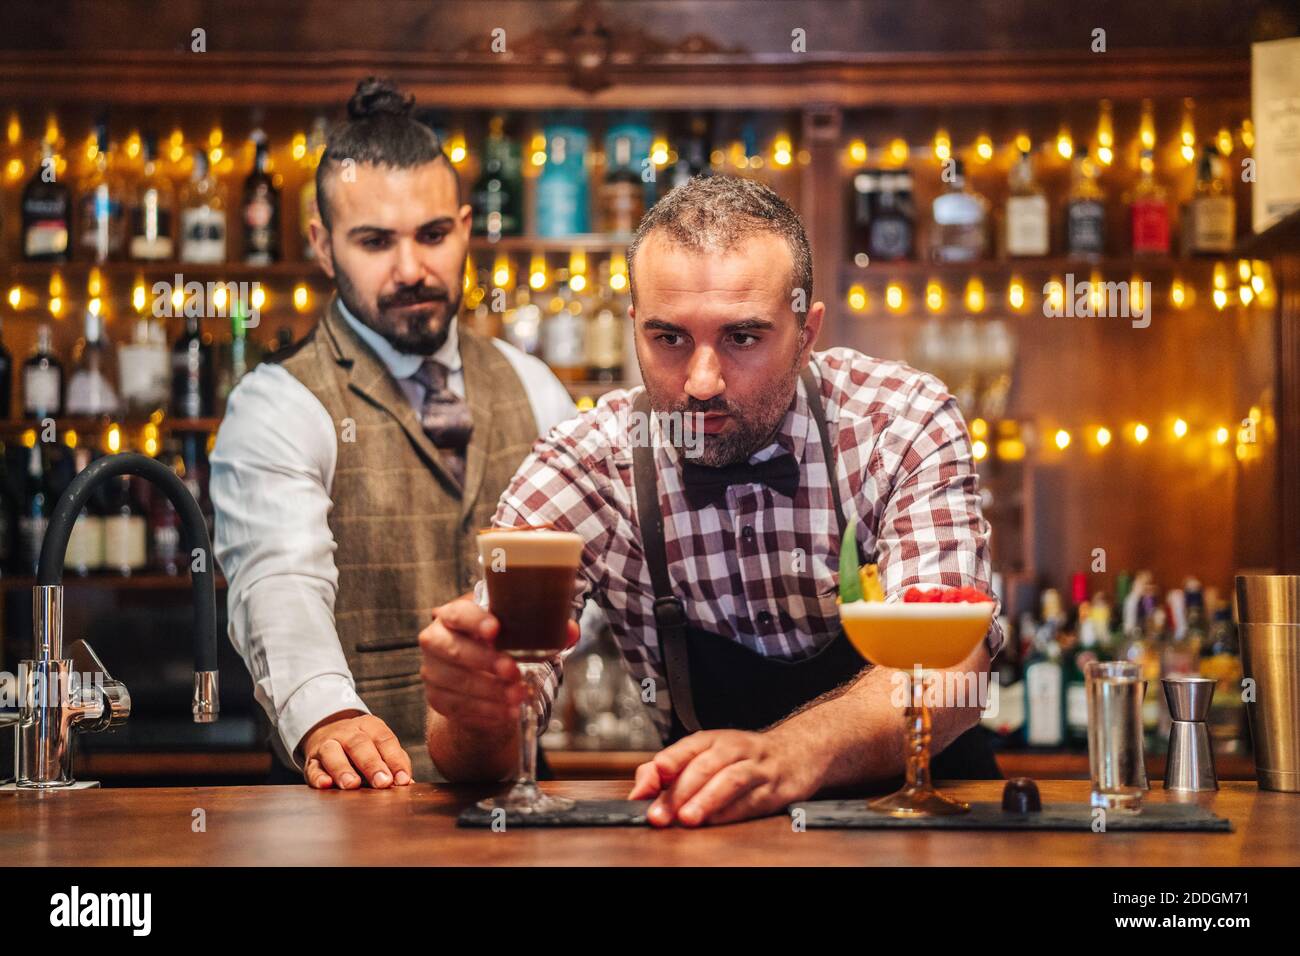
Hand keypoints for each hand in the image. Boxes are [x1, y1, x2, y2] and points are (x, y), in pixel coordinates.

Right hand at [301, 711, 413, 789]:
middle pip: (359, 744)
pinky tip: (325, 785)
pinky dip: (318, 777)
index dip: (395, 760)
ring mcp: (327, 744)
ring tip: (353, 785)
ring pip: (333, 753)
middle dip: (372, 764)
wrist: (328, 733)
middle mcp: (347, 732)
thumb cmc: (364, 747)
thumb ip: (395, 762)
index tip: (403, 780)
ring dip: (343, 769)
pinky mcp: (311, 761)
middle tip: (383, 783)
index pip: (384, 740)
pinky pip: (313, 768)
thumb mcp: (380, 746)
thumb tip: (408, 784)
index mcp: (370, 726)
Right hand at [418, 595, 578, 737]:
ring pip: (457, 683)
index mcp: (453, 615)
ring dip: (490, 692)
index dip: (475, 621)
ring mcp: (432, 671)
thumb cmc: (501, 646)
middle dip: (486, 661)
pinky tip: (507, 712)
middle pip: (454, 649)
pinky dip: (486, 712)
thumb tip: (570, 631)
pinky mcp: (437, 699)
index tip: (495, 630)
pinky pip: (459, 707)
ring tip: (518, 697)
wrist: (482, 678)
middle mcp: (436, 640)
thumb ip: (545, 630)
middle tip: (514, 672)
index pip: (458, 613)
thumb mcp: (519, 634)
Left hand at [627, 728, 819, 826]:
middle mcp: (734, 749)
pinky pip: (752, 799)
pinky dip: (732, 812)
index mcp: (713, 740)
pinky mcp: (775, 788)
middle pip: (704, 766)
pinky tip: (716, 822)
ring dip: (706, 800)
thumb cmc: (744, 758)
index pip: (685, 748)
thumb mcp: (708, 755)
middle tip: (659, 814)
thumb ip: (671, 771)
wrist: (798, 751)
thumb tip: (640, 792)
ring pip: (730, 779)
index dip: (666, 765)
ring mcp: (757, 767)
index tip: (649, 783)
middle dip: (679, 792)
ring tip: (687, 818)